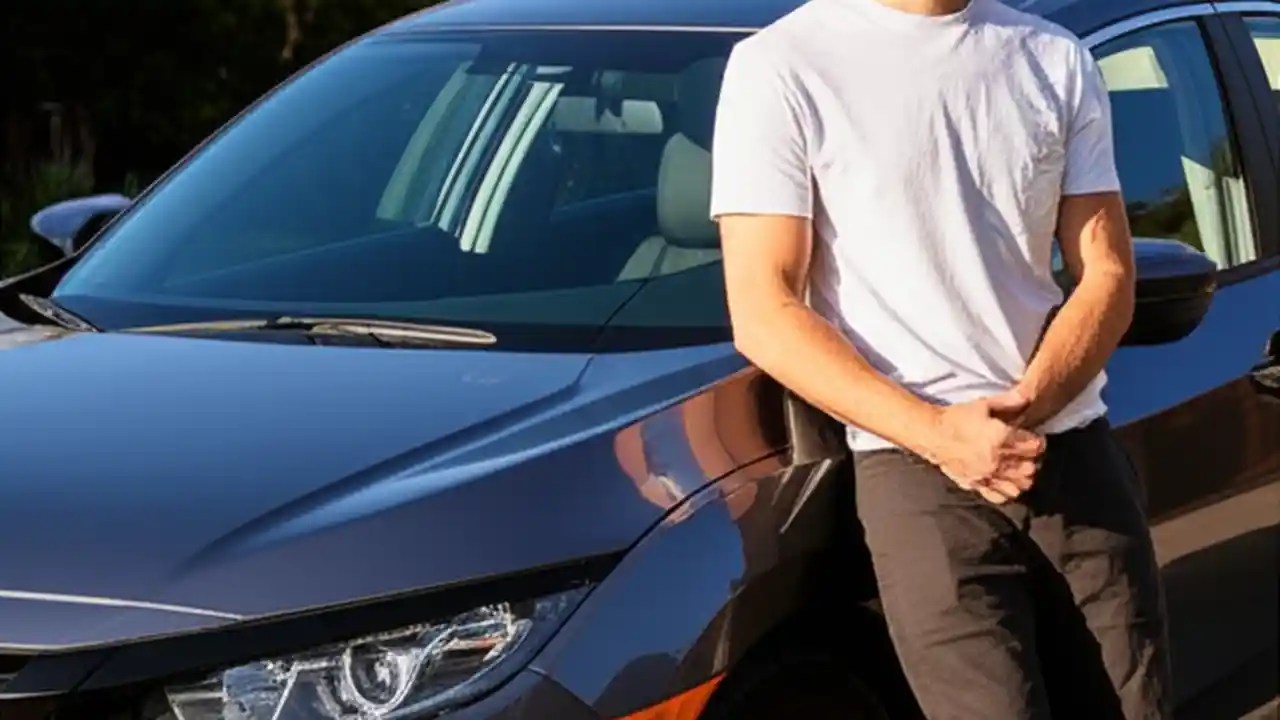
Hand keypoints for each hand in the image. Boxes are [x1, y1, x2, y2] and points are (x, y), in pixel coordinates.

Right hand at [926, 392, 1045, 503]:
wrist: (931, 434)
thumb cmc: (957, 417)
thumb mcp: (983, 404)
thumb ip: (1008, 401)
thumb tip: (1028, 396)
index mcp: (1001, 439)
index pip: (1035, 447)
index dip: (1038, 441)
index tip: (1032, 438)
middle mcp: (997, 461)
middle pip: (1030, 468)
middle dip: (1032, 460)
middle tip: (1025, 452)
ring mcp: (987, 476)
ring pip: (1019, 485)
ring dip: (1022, 477)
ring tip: (1017, 467)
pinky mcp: (976, 485)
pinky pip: (1000, 496)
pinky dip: (1007, 491)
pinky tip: (1005, 481)